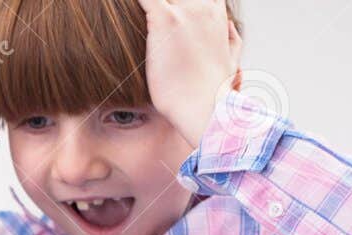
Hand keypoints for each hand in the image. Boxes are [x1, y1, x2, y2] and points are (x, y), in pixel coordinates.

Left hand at [137, 0, 241, 146]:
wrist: (206, 108)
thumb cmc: (215, 93)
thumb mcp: (232, 60)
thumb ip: (230, 39)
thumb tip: (228, 26)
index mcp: (216, 13)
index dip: (178, 3)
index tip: (165, 13)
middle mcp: (202, 6)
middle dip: (164, 5)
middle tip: (150, 18)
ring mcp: (184, 11)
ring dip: (149, 4)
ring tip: (129, 12)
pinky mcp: (164, 20)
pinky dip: (134, 0)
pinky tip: (119, 7)